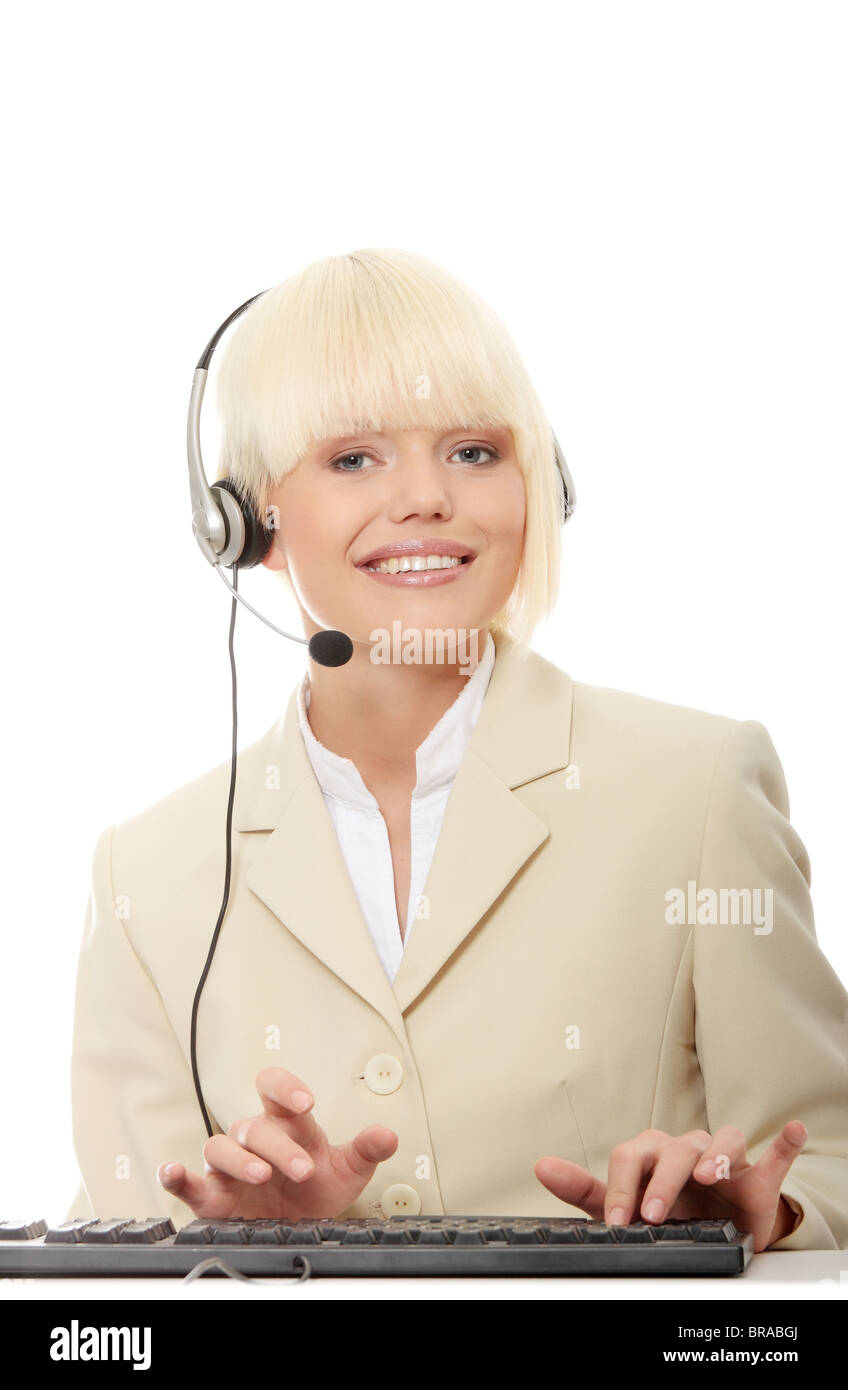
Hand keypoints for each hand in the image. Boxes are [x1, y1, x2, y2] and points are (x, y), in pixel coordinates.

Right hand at [157, 1066, 397, 1220]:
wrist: (300, 1228)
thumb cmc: (317, 1189)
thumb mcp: (347, 1171)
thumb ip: (365, 1150)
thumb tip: (389, 1136)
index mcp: (286, 1124)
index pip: (275, 1087)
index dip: (284, 1088)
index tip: (304, 1102)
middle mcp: (255, 1139)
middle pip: (255, 1127)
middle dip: (279, 1147)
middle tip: (303, 1171)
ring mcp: (231, 1167)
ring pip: (220, 1147)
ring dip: (240, 1160)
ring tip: (261, 1176)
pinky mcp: (212, 1197)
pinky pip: (189, 1182)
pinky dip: (176, 1177)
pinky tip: (171, 1172)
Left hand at [535, 1121, 806, 1251]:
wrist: (716, 1231)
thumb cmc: (670, 1211)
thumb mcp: (625, 1206)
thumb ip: (584, 1189)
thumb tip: (541, 1166)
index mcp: (653, 1153)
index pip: (632, 1156)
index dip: (623, 1186)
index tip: (617, 1219)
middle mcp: (687, 1148)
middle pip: (674, 1149)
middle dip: (662, 1181)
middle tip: (653, 1215)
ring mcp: (725, 1159)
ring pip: (723, 1141)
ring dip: (717, 1155)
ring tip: (710, 1173)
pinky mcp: (759, 1175)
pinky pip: (775, 1154)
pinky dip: (784, 1143)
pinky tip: (790, 1132)